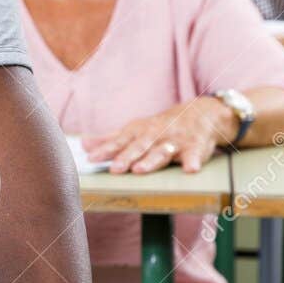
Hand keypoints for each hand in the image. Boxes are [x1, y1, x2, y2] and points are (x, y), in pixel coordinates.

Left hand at [82, 97, 234, 173]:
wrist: (200, 113)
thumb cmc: (161, 127)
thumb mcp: (135, 130)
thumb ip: (110, 140)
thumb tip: (83, 145)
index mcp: (138, 132)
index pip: (119, 142)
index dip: (105, 151)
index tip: (91, 159)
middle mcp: (155, 135)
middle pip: (138, 147)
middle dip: (126, 157)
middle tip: (115, 169)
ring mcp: (175, 141)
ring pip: (162, 151)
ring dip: (152, 160)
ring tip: (140, 169)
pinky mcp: (195, 146)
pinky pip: (195, 155)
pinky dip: (193, 161)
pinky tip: (190, 169)